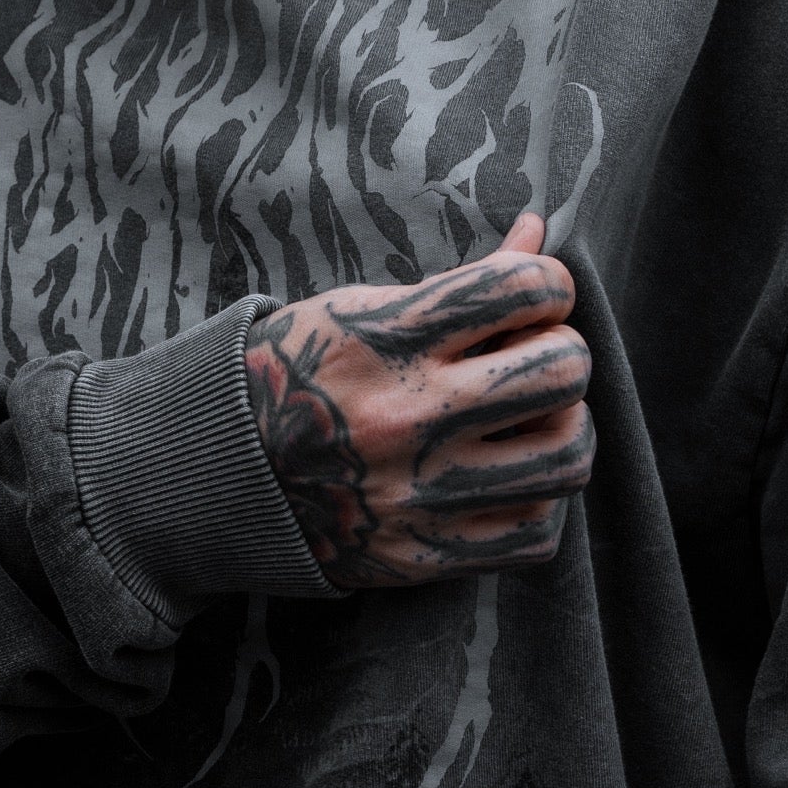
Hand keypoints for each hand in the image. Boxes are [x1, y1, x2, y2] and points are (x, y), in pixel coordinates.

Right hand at [244, 215, 593, 590]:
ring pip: (567, 458)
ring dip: (564, 430)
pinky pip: (536, 532)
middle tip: (534, 360)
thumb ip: (460, 281)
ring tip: (535, 422)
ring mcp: (417, 494)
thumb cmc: (298, 372)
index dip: (548, 284)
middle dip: (561, 354)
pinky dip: (537, 502)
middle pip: (562, 370)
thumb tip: (539, 233)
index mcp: (386, 340)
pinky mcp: (423, 554)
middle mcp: (407, 417)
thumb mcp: (362, 309)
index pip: (525, 288)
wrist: (220, 473)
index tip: (533, 297)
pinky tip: (509, 480)